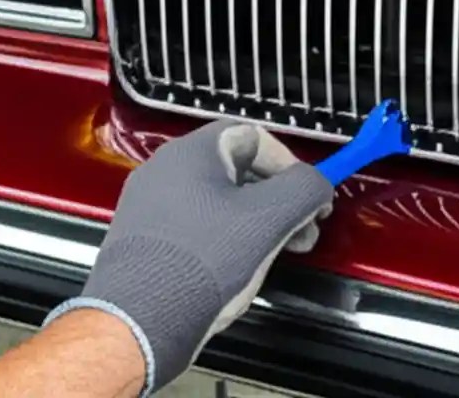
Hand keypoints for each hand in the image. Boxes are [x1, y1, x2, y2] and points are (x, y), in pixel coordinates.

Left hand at [46, 121, 333, 393]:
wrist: (139, 322)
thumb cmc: (202, 264)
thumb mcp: (270, 219)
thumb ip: (305, 189)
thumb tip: (319, 184)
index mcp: (191, 153)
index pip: (253, 136)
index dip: (289, 163)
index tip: (309, 195)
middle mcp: (164, 171)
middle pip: (238, 169)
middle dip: (278, 198)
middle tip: (301, 229)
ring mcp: (150, 206)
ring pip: (219, 200)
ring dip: (256, 222)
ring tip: (273, 252)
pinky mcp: (145, 240)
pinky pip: (196, 226)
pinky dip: (225, 239)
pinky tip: (237, 268)